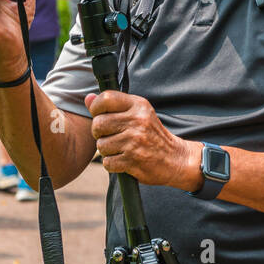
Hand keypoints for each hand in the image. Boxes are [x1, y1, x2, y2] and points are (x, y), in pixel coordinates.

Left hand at [85, 90, 200, 190]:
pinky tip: (124, 160)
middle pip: (98, 124)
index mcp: (139, 105)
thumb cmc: (152, 135)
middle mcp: (137, 120)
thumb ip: (113, 107)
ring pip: (101, 145)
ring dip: (107, 151)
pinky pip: (107, 162)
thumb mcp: (138, 114)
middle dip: (99, 134)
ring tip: (121, 149)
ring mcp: (135, 140)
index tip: (100, 115)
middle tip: (111, 136)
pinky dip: (113, 164)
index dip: (96, 108)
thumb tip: (88, 98)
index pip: (106, 98)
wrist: (175, 158)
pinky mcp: (133, 159)